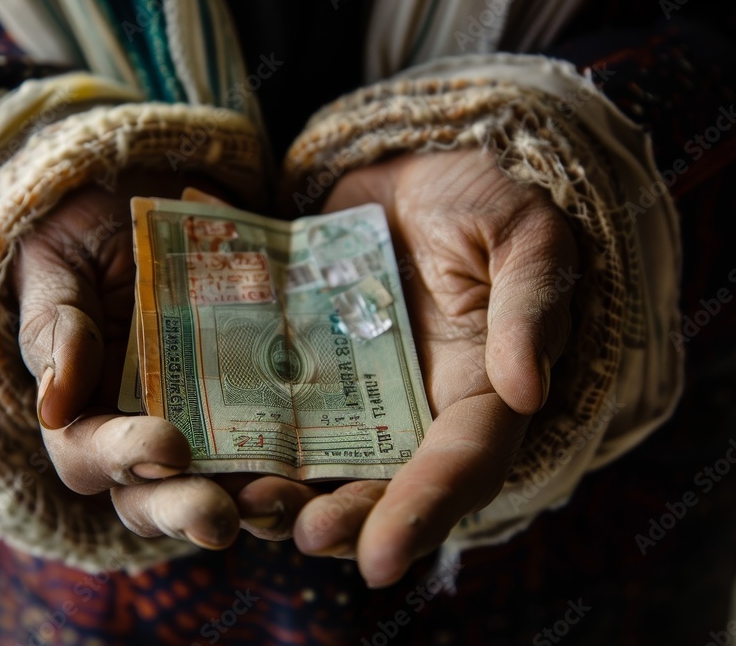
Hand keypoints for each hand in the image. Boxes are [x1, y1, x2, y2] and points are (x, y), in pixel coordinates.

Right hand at [12, 173, 266, 549]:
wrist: (148, 201)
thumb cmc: (91, 236)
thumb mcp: (63, 266)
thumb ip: (57, 327)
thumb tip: (55, 405)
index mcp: (86, 409)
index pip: (88, 456)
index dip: (121, 458)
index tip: (168, 446)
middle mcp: (144, 432)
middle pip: (154, 495)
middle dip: (186, 510)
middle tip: (221, 515)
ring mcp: (205, 424)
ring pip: (221, 488)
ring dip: (251, 505)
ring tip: (283, 501)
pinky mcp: (258, 407)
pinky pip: (278, 450)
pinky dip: (300, 469)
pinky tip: (328, 469)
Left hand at [287, 148, 578, 585]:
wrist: (416, 173)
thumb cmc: (485, 200)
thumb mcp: (524, 239)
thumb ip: (528, 310)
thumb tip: (527, 390)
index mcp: (479, 393)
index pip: (461, 466)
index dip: (423, 513)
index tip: (378, 562)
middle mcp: (414, 411)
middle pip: (384, 485)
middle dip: (344, 519)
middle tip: (301, 534)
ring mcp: (354, 393)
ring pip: (323, 463)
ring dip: (286, 495)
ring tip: (244, 507)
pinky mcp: (305, 366)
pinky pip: (274, 413)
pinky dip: (245, 441)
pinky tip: (207, 455)